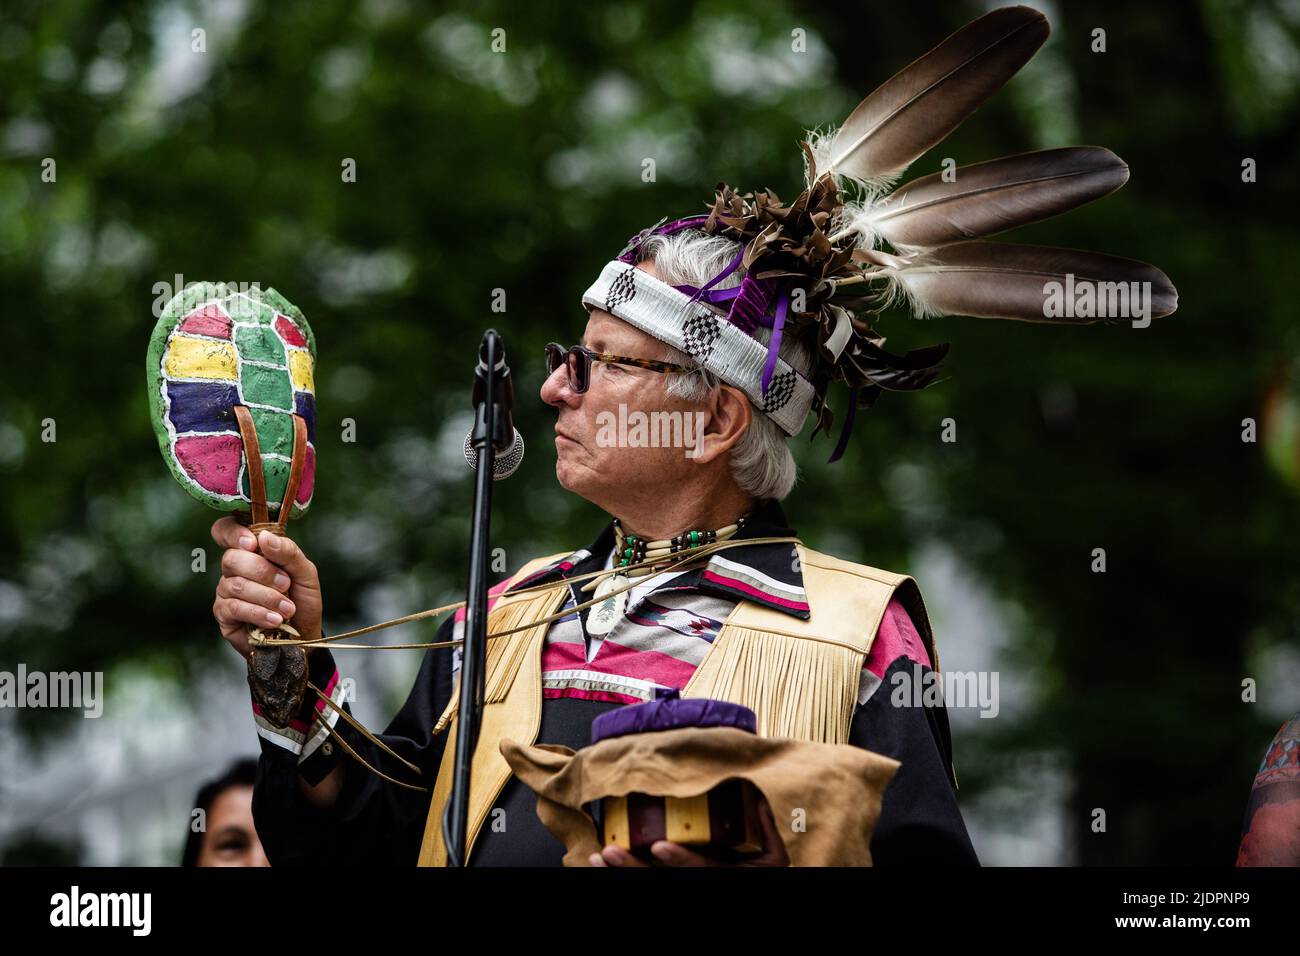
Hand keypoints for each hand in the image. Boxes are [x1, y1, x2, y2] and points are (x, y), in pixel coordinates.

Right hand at [210, 518, 322, 658]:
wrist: (305, 634)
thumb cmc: (303, 599)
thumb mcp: (305, 573)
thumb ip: (288, 552)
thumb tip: (264, 537)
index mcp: (252, 551)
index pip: (226, 530)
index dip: (233, 533)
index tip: (252, 543)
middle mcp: (235, 569)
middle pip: (232, 558)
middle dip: (263, 572)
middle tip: (286, 584)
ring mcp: (226, 591)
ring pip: (235, 585)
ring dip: (267, 597)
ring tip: (288, 609)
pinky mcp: (224, 614)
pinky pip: (234, 608)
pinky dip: (258, 613)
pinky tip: (275, 621)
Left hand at [589, 794, 789, 866]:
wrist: (757, 885)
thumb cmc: (764, 872)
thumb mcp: (776, 856)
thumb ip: (767, 829)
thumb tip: (759, 798)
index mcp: (726, 875)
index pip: (702, 871)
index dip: (681, 861)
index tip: (659, 846)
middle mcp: (703, 884)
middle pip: (664, 881)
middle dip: (633, 869)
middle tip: (609, 852)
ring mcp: (684, 886)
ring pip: (650, 884)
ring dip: (621, 873)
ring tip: (597, 857)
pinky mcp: (673, 884)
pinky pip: (648, 881)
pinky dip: (623, 874)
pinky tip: (599, 864)